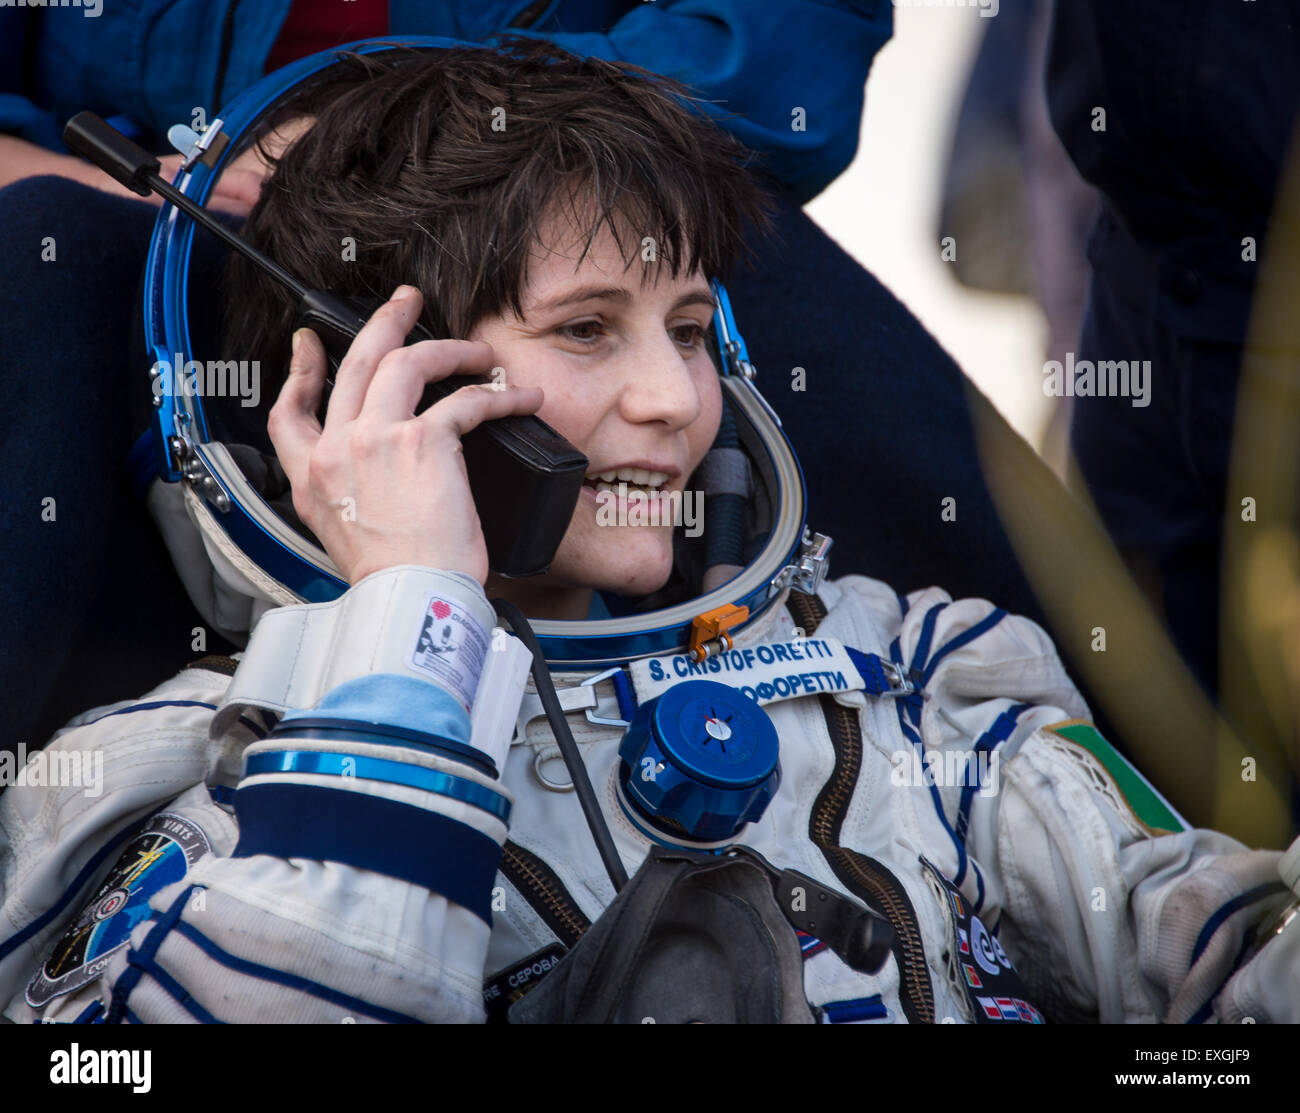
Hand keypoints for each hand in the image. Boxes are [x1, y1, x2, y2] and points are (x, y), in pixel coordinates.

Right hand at [267, 286, 543, 585]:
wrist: (412, 599)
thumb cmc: (394, 581)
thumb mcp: (344, 539)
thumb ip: (350, 498)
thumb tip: (378, 484)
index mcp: (312, 478)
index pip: (289, 412)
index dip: (298, 371)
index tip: (309, 346)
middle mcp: (337, 451)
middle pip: (356, 364)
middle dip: (384, 323)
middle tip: (406, 304)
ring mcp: (376, 438)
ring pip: (407, 363)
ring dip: (448, 349)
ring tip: (477, 352)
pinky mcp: (423, 441)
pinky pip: (466, 400)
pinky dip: (500, 396)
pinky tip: (520, 398)